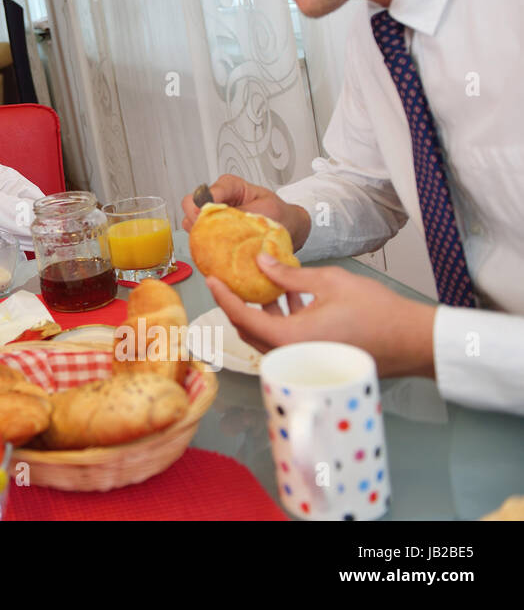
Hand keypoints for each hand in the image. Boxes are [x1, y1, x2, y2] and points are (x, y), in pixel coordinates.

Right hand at [182, 173, 310, 249]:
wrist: (288, 229)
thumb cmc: (279, 215)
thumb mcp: (266, 210)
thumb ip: (242, 213)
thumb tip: (221, 222)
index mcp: (230, 186)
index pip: (205, 192)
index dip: (205, 205)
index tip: (212, 216)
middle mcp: (217, 199)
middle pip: (190, 205)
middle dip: (198, 221)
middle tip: (214, 233)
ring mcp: (211, 215)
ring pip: (190, 223)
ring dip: (201, 234)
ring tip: (219, 242)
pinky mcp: (211, 231)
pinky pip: (196, 238)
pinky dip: (204, 245)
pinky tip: (218, 250)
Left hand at [206, 253, 436, 378]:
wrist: (413, 340)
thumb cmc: (378, 312)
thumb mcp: (329, 281)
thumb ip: (289, 274)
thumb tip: (261, 261)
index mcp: (291, 338)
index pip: (242, 317)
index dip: (224, 297)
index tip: (211, 279)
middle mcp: (293, 356)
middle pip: (249, 331)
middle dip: (238, 305)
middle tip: (231, 280)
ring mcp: (305, 362)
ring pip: (267, 337)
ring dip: (261, 312)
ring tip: (264, 283)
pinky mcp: (316, 361)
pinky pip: (286, 342)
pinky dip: (280, 321)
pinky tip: (290, 297)